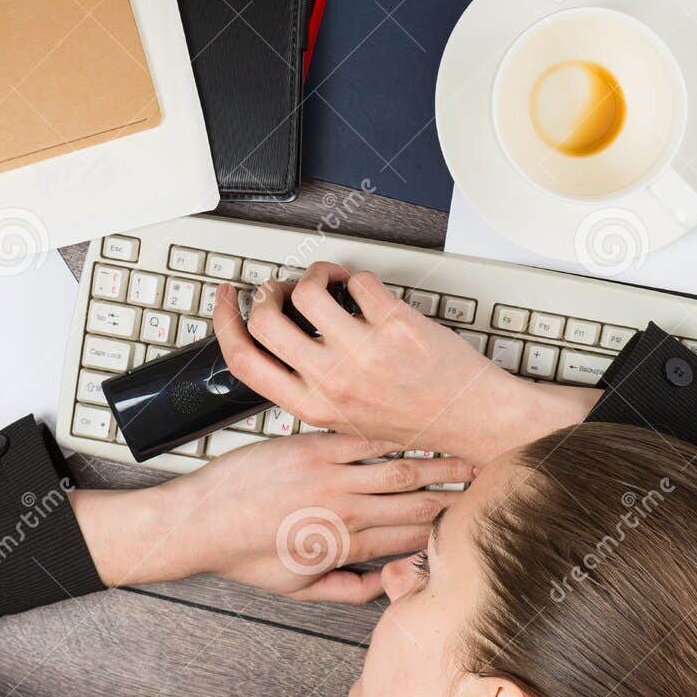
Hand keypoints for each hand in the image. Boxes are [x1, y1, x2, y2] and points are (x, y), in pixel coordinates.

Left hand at [69, 432, 474, 600]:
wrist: (198, 522)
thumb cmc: (242, 555)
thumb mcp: (296, 589)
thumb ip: (346, 589)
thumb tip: (383, 588)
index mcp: (343, 546)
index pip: (410, 539)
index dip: (445, 531)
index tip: (470, 523)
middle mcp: (343, 511)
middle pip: (416, 503)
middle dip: (455, 496)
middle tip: (487, 487)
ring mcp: (329, 477)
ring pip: (400, 470)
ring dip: (438, 465)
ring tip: (469, 459)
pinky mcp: (311, 449)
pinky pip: (365, 440)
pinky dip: (395, 436)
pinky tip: (420, 430)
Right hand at [213, 262, 598, 462]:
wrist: (471, 420)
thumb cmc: (415, 420)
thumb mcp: (346, 421)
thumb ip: (312, 390)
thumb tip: (284, 346)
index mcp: (314, 407)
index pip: (244, 361)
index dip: (225, 322)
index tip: (226, 299)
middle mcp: (334, 380)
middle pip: (266, 318)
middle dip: (268, 292)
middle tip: (283, 288)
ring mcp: (364, 351)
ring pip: (309, 289)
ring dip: (313, 274)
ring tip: (328, 281)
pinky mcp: (395, 325)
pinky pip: (357, 281)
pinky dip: (356, 275)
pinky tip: (363, 287)